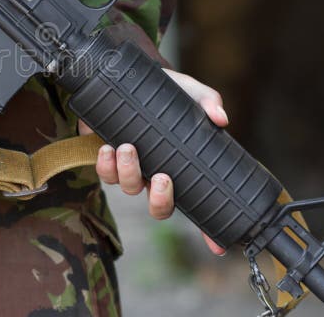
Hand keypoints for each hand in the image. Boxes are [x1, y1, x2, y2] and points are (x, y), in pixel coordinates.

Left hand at [86, 68, 228, 255]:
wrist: (131, 77)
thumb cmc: (168, 92)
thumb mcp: (191, 93)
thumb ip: (207, 102)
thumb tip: (221, 118)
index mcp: (179, 167)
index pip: (196, 206)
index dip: (207, 231)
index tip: (217, 246)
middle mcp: (154, 173)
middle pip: (159, 207)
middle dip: (158, 199)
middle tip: (160, 176)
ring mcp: (130, 167)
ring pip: (127, 188)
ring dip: (126, 173)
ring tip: (126, 148)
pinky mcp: (105, 153)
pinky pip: (103, 171)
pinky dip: (104, 163)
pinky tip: (106, 148)